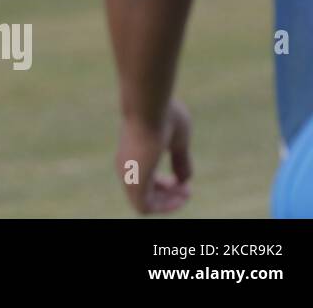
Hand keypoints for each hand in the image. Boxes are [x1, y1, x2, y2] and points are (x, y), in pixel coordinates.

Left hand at [116, 98, 191, 213]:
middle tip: (185, 189)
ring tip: (185, 192)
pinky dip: (165, 206)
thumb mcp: (178, 140)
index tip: (183, 182)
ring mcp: (128, 173)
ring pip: (144, 203)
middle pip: (144, 193)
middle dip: (168, 196)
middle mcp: (126, 166)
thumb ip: (180, 160)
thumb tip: (183, 181)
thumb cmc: (164, 115)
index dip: (164, 187)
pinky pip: (144, 207)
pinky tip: (181, 194)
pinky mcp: (133, 180)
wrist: (149, 105)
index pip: (144, 180)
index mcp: (132, 154)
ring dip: (168, 203)